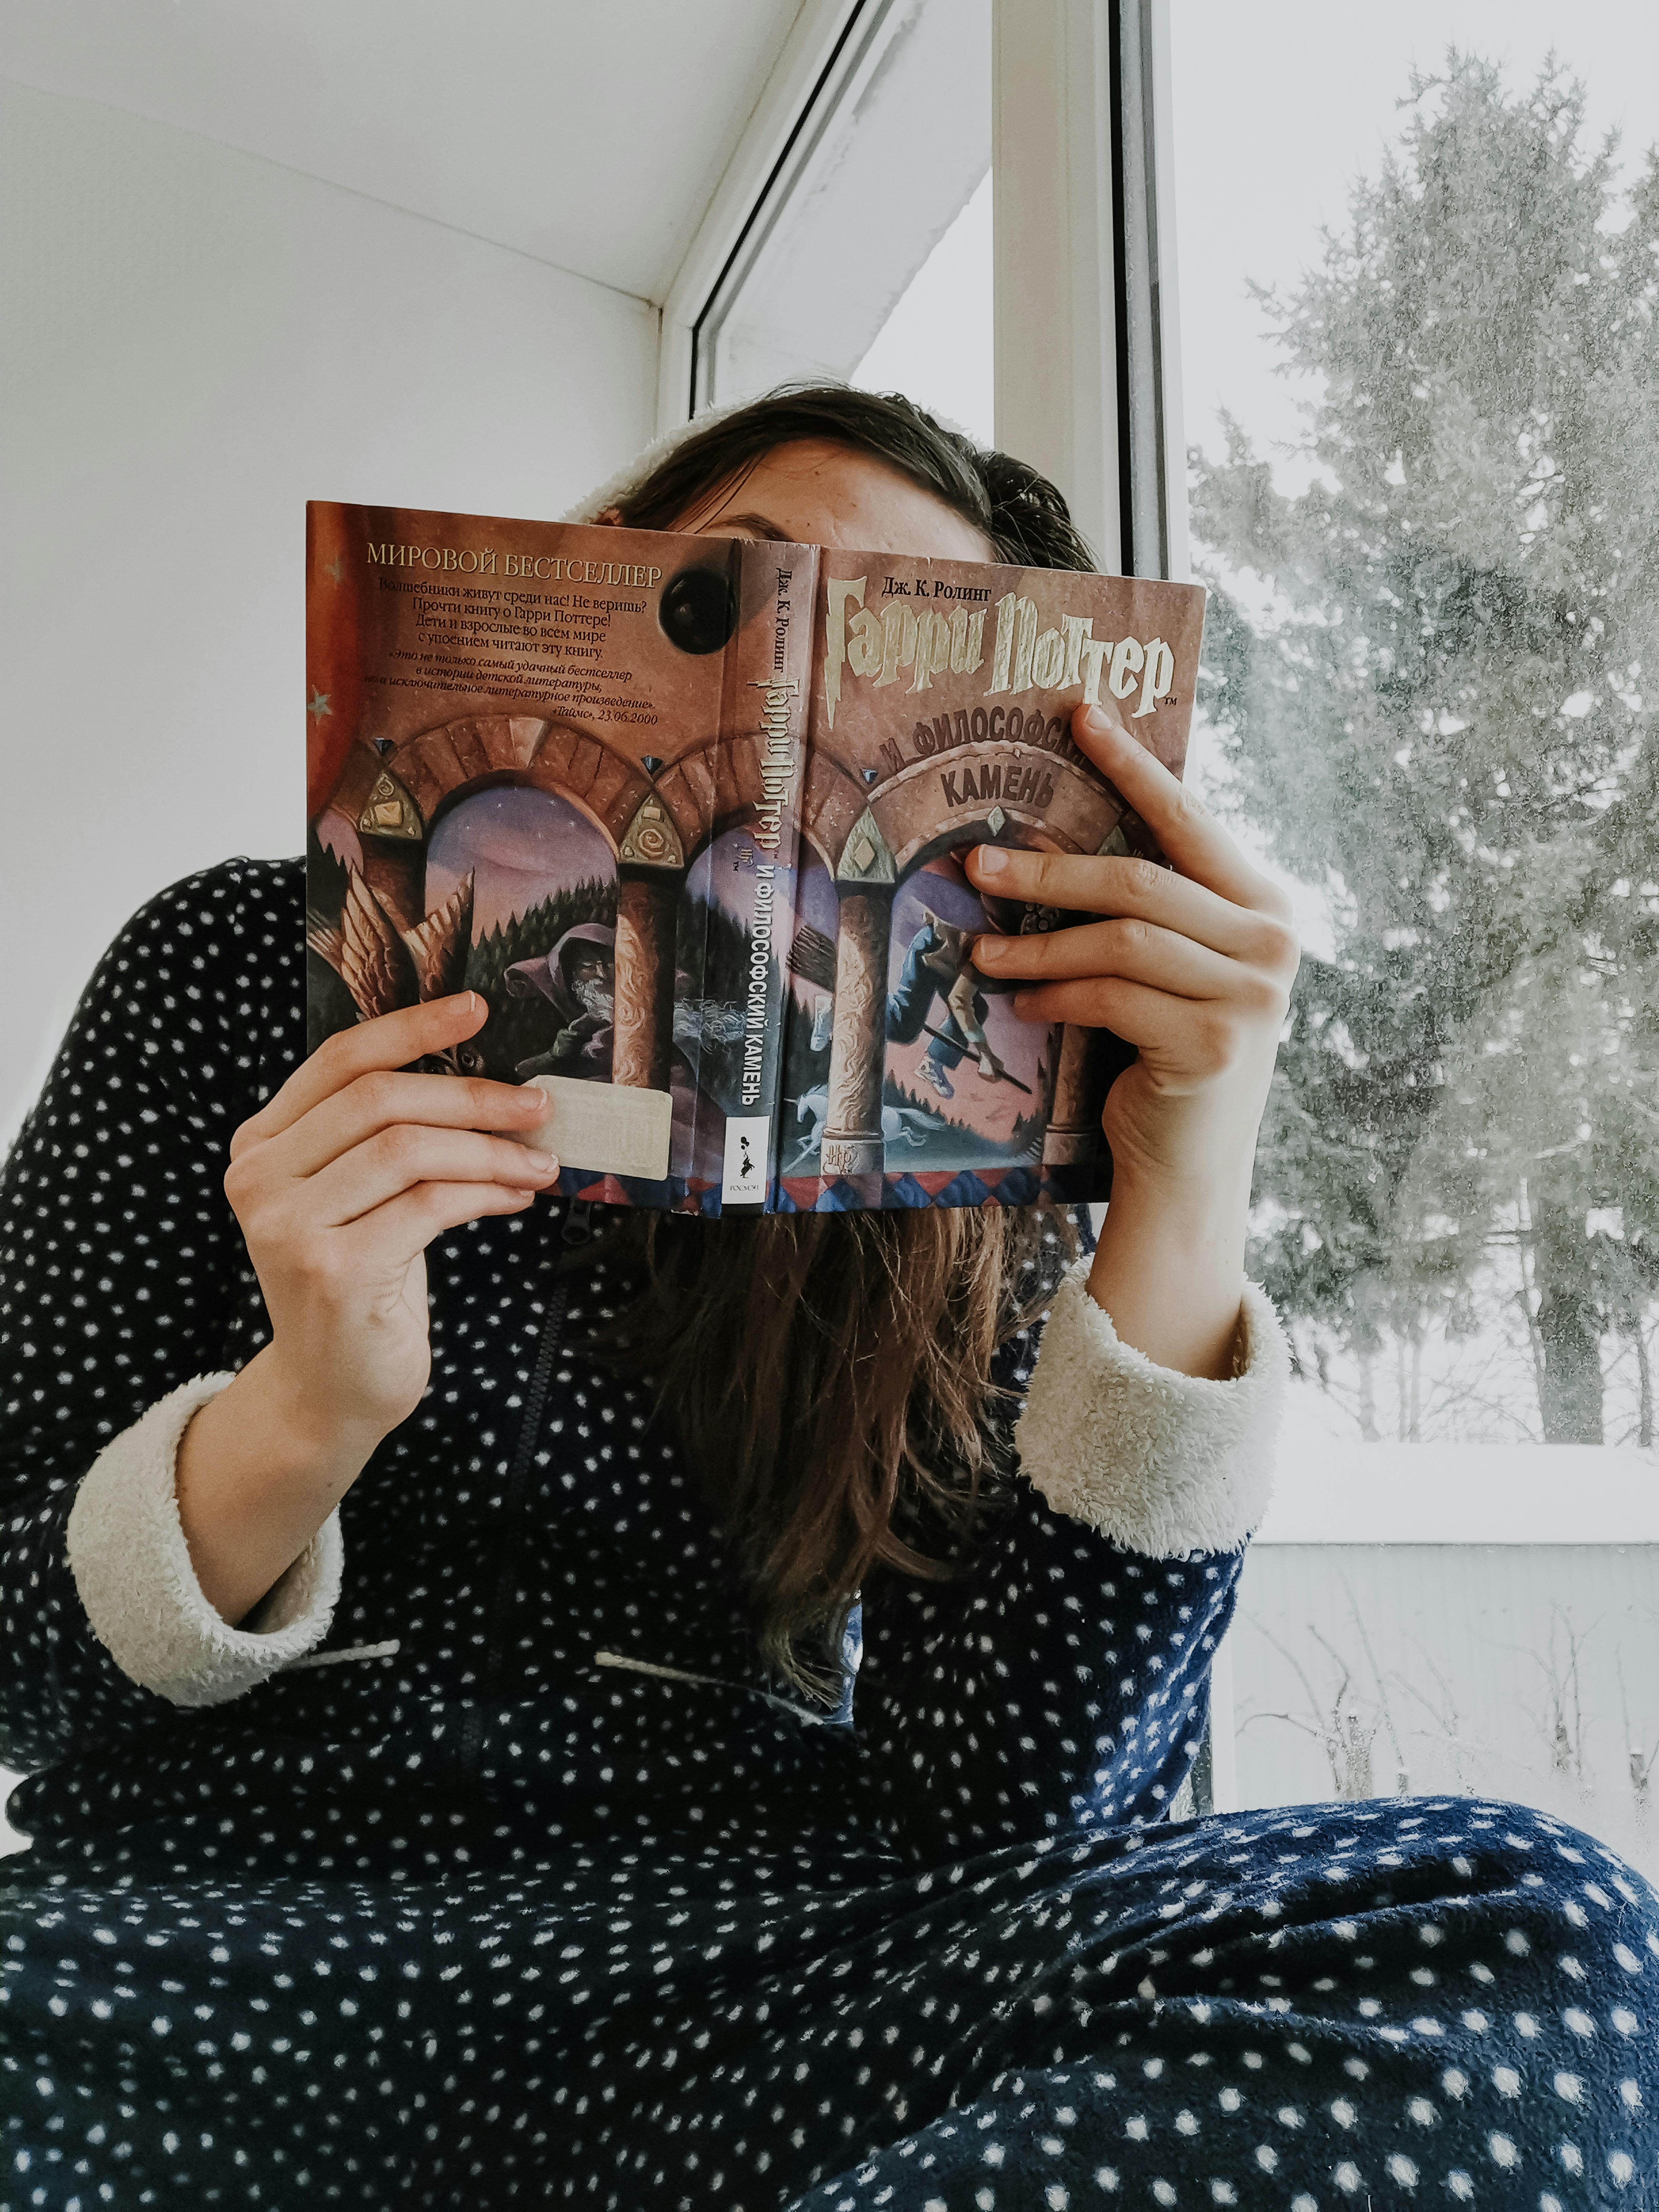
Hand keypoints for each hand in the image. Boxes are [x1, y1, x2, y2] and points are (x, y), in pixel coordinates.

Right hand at [222, 994, 559, 1444]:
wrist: (331, 1389)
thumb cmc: (360, 1280)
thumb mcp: (360, 1196)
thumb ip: (386, 1136)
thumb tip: (484, 1077)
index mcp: (262, 1144)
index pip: (340, 1061)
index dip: (411, 1027)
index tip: (477, 1008)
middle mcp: (260, 1178)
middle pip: (380, 1101)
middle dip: (471, 1096)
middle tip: (538, 1104)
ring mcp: (290, 1225)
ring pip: (409, 1151)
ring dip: (490, 1150)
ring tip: (539, 1162)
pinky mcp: (333, 1271)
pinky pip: (429, 1206)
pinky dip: (485, 1193)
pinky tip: (516, 1197)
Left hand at [964, 701, 1299, 1376]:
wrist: (1189, 1169)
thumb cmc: (1166, 1057)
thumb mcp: (1171, 970)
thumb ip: (1149, 908)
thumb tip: (1058, 839)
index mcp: (1265, 907)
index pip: (1190, 821)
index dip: (1133, 767)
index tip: (1080, 718)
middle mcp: (1274, 942)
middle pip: (1140, 881)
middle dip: (1049, 872)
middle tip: (977, 865)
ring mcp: (1252, 996)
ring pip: (1121, 940)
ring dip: (1038, 946)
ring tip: (980, 952)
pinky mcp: (1214, 1045)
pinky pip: (1114, 999)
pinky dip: (1059, 999)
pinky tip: (1025, 1008)